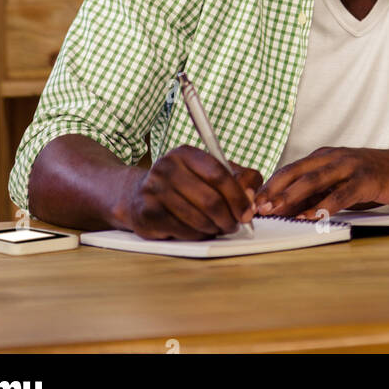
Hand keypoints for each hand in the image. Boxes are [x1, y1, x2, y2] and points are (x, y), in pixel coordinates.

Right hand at [112, 146, 262, 239]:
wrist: (136, 195)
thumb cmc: (182, 184)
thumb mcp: (208, 171)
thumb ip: (238, 178)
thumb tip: (252, 198)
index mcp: (185, 153)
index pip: (218, 173)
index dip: (237, 196)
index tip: (248, 212)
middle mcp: (166, 168)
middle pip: (210, 200)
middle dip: (229, 217)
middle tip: (236, 225)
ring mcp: (154, 191)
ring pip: (198, 219)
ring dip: (215, 228)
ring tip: (218, 227)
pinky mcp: (147, 214)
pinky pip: (184, 232)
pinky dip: (198, 235)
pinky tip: (199, 230)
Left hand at [253, 146, 388, 220]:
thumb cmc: (378, 178)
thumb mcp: (344, 184)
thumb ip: (321, 193)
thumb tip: (294, 211)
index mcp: (326, 156)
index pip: (291, 170)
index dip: (271, 186)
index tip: (254, 202)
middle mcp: (334, 157)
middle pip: (297, 172)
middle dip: (275, 191)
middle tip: (258, 209)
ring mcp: (350, 165)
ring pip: (315, 180)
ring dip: (293, 197)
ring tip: (277, 211)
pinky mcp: (367, 177)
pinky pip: (343, 192)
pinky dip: (328, 204)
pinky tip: (317, 216)